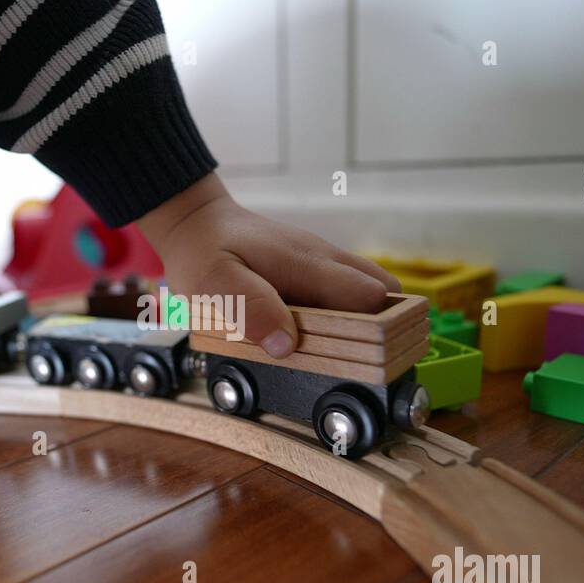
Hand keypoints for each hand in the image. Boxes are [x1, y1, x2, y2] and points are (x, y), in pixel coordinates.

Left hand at [136, 173, 400, 357]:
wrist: (198, 224)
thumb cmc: (204, 252)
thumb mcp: (213, 283)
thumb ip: (250, 310)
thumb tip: (287, 345)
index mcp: (307, 265)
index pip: (371, 296)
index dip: (374, 329)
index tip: (361, 357)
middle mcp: (326, 260)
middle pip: (385, 295)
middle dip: (378, 328)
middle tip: (348, 358)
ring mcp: (326, 262)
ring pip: (372, 293)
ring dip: (363, 322)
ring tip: (333, 349)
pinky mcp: (319, 269)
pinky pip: (349, 292)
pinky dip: (346, 314)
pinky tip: (317, 332)